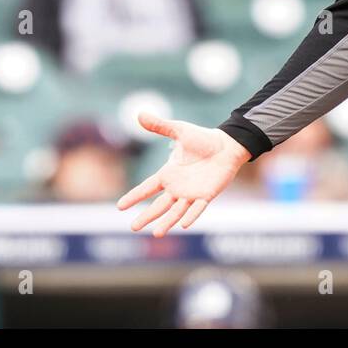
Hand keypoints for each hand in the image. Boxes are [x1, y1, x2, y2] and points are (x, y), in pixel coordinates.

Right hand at [116, 113, 252, 236]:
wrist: (227, 145)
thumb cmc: (203, 139)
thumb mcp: (180, 130)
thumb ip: (160, 126)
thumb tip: (139, 114)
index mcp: (168, 173)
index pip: (147, 187)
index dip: (134, 196)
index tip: (120, 206)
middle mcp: (177, 187)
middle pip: (159, 205)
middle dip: (146, 216)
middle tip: (134, 228)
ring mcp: (191, 193)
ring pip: (176, 211)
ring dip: (167, 222)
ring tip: (156, 234)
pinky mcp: (207, 195)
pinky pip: (198, 207)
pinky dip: (192, 215)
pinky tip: (184, 225)